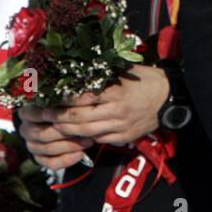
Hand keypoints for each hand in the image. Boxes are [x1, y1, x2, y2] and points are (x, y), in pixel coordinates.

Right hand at [18, 106, 92, 169]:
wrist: (63, 124)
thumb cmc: (63, 109)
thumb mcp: (62, 102)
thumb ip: (64, 102)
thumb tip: (76, 101)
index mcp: (27, 112)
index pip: (38, 115)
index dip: (57, 115)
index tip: (76, 113)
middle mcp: (25, 129)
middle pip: (43, 134)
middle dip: (66, 133)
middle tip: (86, 130)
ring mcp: (31, 145)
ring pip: (48, 149)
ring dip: (70, 146)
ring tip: (88, 141)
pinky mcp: (39, 158)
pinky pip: (51, 163)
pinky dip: (66, 160)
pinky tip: (80, 154)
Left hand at [40, 65, 169, 144]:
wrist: (170, 98)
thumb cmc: (145, 79)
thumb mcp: (125, 71)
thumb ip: (102, 75)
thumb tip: (74, 73)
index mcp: (116, 92)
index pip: (82, 98)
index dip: (62, 99)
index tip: (48, 97)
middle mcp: (117, 111)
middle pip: (79, 118)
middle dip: (57, 117)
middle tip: (40, 115)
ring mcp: (121, 126)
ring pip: (86, 132)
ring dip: (67, 130)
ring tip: (53, 125)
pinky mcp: (124, 137)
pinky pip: (100, 140)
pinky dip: (85, 137)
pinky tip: (75, 133)